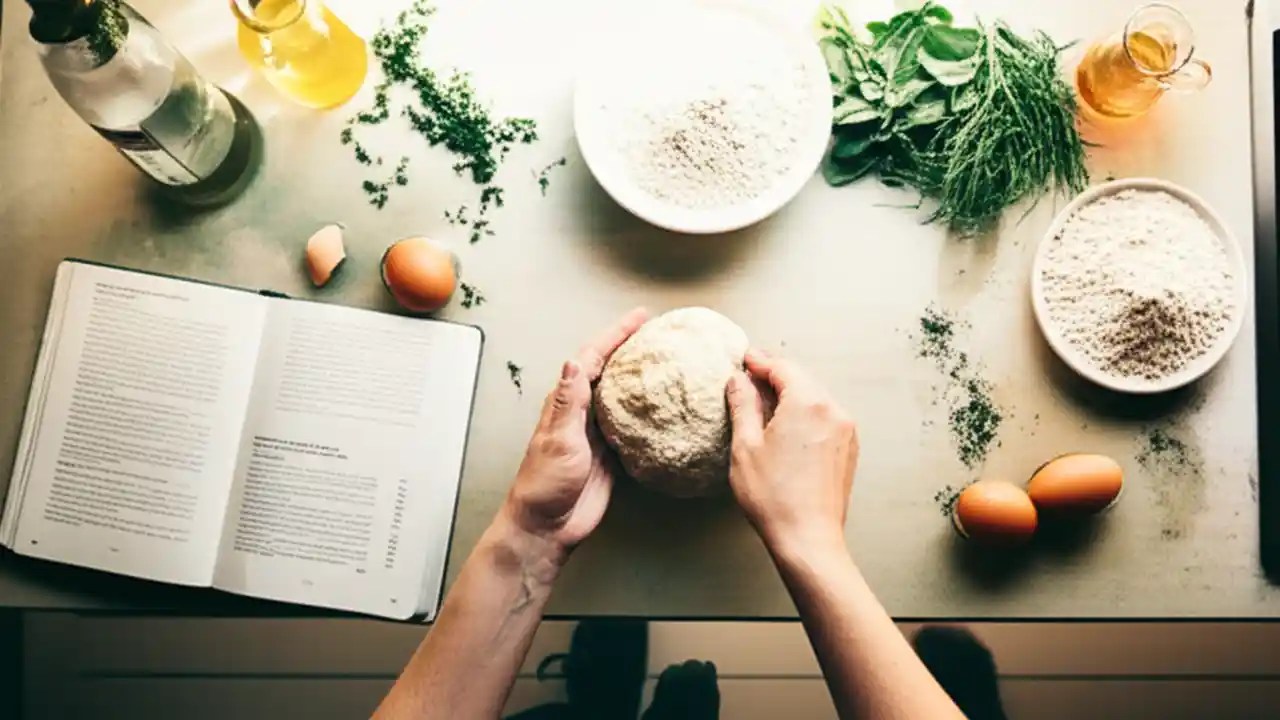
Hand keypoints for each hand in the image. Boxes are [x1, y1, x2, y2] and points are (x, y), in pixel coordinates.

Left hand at [503, 308, 649, 556]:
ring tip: (666, 360)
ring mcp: (596, 432)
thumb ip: (569, 402)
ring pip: (622, 394)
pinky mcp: (610, 453)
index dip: (616, 334)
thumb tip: (573, 361)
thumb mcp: (559, 439)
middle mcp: (581, 412)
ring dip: (641, 376)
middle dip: (631, 346)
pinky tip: (664, 408)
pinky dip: (647, 412)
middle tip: (658, 331)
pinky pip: (632, 425)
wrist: (548, 526)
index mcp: (566, 402)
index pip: (593, 357)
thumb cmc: (545, 484)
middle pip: (609, 369)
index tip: (640, 318)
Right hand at [725, 350, 858, 557]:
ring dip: (790, 395)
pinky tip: (786, 426)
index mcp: (807, 403)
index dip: (760, 361)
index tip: (744, 359)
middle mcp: (833, 411)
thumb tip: (738, 381)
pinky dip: (805, 414)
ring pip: (814, 398)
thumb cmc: (774, 497)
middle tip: (750, 375)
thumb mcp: (746, 446)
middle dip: (775, 376)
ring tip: (764, 402)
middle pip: (801, 380)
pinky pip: (825, 418)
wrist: (808, 539)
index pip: (782, 367)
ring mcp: (845, 431)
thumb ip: (743, 405)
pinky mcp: (848, 449)